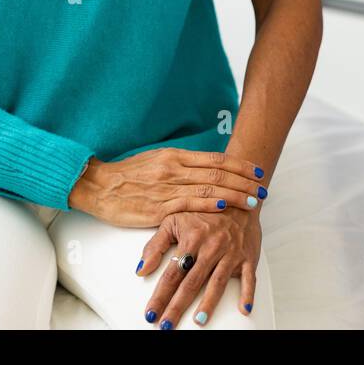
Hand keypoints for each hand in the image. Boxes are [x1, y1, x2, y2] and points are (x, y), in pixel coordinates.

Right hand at [68, 148, 266, 226]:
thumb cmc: (128, 175)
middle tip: (264, 188)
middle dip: (245, 182)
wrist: (99, 186)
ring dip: (234, 195)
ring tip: (253, 201)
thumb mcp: (156, 160)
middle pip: (218, 174)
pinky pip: (187, 205)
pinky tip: (223, 207)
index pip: (216, 159)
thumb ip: (181, 164)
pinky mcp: (158, 207)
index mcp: (175, 156)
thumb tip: (206, 168)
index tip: (258, 171)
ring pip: (208, 189)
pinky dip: (208, 205)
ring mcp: (167, 188)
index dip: (240, 165)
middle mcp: (174, 169)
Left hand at [137, 207, 262, 327]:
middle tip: (166, 325)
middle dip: (177, 306)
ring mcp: (231, 252)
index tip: (151, 313)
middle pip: (191, 282)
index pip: (171, 273)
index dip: (160, 295)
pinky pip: (249, 277)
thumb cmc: (202, 209)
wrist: (235, 193)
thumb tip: (141, 270)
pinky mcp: (248, 256)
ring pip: (218, 282)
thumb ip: (155, 245)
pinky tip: (244, 309)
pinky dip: (248, 294)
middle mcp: (211, 247)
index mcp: (191, 239)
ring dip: (208, 303)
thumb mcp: (174, 219)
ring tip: (198, 321)